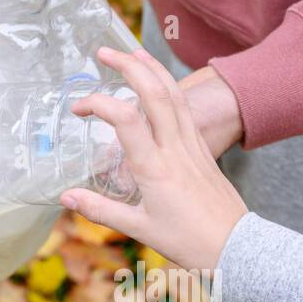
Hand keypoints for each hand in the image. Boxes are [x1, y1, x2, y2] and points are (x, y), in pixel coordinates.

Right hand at [61, 47, 247, 270]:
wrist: (237, 248)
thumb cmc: (189, 242)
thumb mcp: (139, 228)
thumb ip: (100, 209)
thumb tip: (65, 196)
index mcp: (155, 168)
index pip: (125, 120)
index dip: (98, 104)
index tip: (78, 110)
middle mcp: (175, 149)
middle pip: (155, 94)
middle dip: (129, 66)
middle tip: (104, 52)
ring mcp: (192, 146)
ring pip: (175, 95)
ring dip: (152, 69)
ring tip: (132, 53)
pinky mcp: (203, 149)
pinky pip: (186, 108)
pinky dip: (169, 87)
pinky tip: (159, 83)